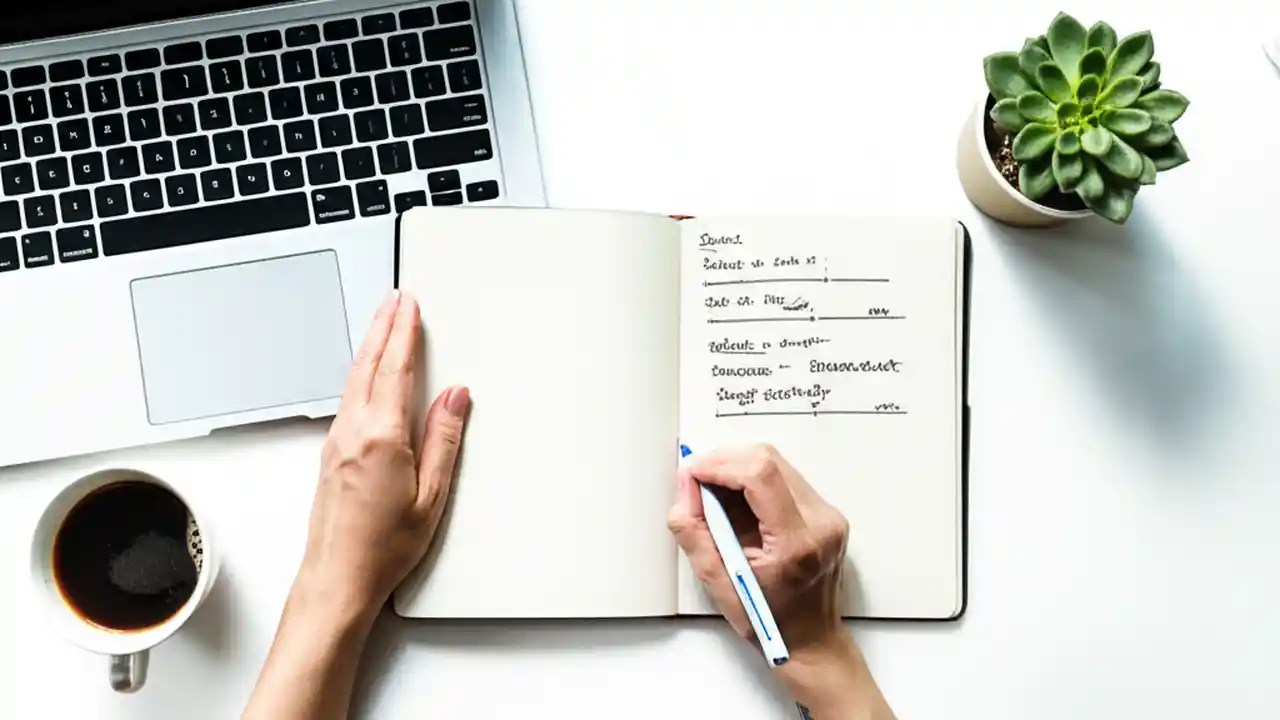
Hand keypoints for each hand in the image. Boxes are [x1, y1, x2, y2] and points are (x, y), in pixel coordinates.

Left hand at [297, 290, 469, 620]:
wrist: (337, 579)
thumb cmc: (382, 548)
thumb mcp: (431, 495)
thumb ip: (443, 440)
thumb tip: (455, 398)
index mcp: (380, 437)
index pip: (395, 370)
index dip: (404, 333)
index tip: (409, 306)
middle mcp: (351, 433)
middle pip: (368, 365)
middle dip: (383, 327)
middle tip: (394, 299)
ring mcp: (336, 442)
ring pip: (353, 380)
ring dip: (370, 346)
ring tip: (381, 324)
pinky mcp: (330, 455)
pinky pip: (347, 399)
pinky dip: (360, 373)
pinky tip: (366, 373)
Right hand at [668, 444, 891, 716]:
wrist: (813, 641)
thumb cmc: (771, 623)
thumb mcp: (720, 586)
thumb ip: (695, 534)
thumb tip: (684, 488)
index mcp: (797, 543)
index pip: (760, 475)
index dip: (718, 465)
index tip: (691, 476)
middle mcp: (821, 522)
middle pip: (768, 459)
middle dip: (725, 463)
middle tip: (697, 484)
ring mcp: (829, 515)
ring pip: (777, 463)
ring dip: (739, 470)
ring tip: (715, 498)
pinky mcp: (827, 513)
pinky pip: (785, 478)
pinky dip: (754, 482)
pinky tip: (739, 506)